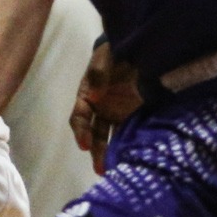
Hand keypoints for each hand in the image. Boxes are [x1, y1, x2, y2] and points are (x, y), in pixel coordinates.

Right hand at [70, 43, 140, 173]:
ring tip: (114, 172)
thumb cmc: (115, 50)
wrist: (138, 45)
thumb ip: (100, 73)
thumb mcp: (105, 56)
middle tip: (100, 168)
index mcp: (86, 95)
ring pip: (109, 138)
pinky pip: (128, 132)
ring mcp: (115, 113)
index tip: (85, 145)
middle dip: (95, 151)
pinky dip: (129, 145)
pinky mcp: (131, 114)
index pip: (79, 118)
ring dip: (110, 154)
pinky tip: (132, 157)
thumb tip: (94, 96)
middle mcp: (98, 108)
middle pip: (93, 134)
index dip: (80, 132)